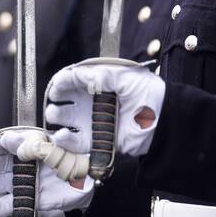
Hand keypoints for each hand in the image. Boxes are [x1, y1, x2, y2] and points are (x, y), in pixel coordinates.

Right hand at [0, 129, 92, 216]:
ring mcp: (19, 183)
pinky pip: (6, 205)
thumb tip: (7, 138)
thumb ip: (34, 145)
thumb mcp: (55, 148)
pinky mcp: (24, 201)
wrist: (87, 185)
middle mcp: (18, 165)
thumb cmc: (72, 161)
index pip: (3, 144)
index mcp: (26, 148)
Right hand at [45, 61, 165, 156]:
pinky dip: (64, 139)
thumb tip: (72, 74)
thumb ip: (98, 74)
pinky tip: (61, 134)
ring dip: (55, 117)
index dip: (62, 82)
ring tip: (54, 114)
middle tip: (53, 100)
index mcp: (98, 86)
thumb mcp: (124, 76)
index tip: (57, 85)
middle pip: (65, 100)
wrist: (162, 121)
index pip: (73, 82)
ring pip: (65, 120)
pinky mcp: (95, 141)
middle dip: (55, 99)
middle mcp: (92, 104)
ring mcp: (92, 123)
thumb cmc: (147, 94)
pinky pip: (74, 142)